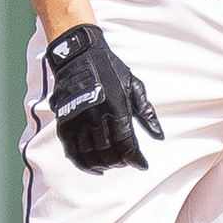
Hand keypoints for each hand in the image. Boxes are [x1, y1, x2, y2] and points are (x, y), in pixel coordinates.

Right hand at [44, 23, 164, 172]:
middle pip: (109, 152)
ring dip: (104, 165)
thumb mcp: (134, 85)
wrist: (79, 54)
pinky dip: (83, 164)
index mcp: (116, 107)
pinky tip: (94, 168)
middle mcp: (96, 116)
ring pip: (90, 154)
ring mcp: (78, 120)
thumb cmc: (110, 69)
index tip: (142, 165)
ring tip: (112, 165)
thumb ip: (146, 112)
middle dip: (121, 162)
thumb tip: (159, 136)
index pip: (127, 143)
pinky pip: (72, 151)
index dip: (136, 158)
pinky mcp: (64, 122)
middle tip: (127, 162)